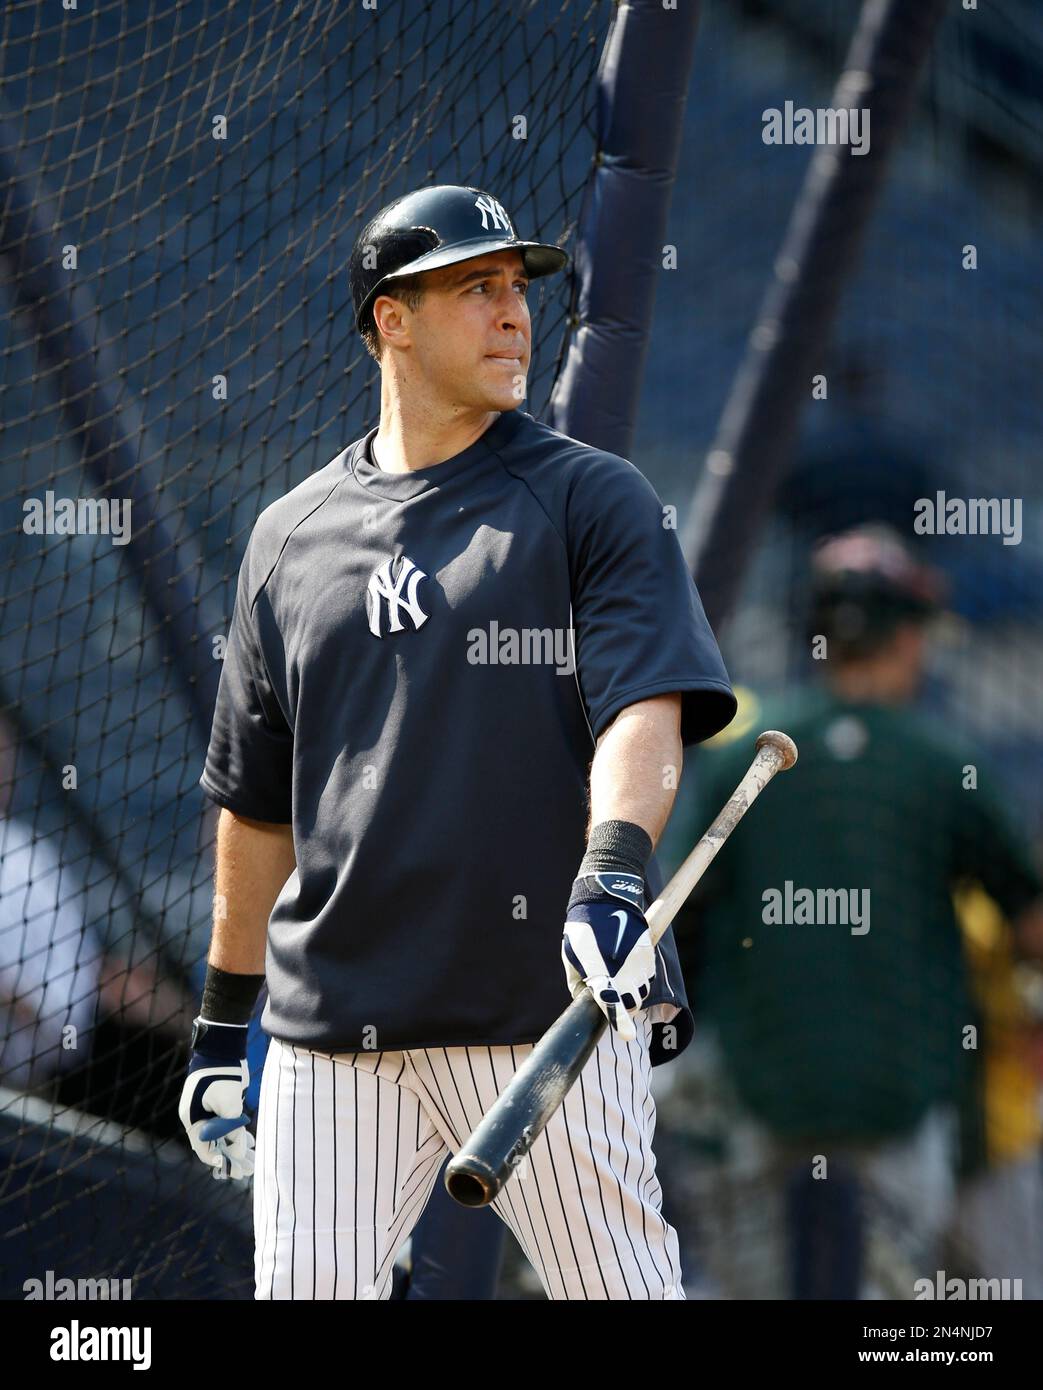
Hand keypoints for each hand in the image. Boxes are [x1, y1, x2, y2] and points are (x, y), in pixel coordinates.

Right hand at [178, 1019, 255, 1180]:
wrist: (223, 1047)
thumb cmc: (223, 1073)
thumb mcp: (229, 1104)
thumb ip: (232, 1129)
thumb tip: (239, 1152)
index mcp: (193, 1120)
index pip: (204, 1150)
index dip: (220, 1162)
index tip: (236, 1171)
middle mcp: (198, 1119)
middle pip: (214, 1146)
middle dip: (232, 1159)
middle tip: (249, 1171)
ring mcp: (208, 1112)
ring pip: (222, 1138)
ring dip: (238, 1149)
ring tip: (254, 1162)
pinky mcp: (219, 1106)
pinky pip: (226, 1127)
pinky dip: (238, 1135)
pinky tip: (252, 1143)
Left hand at [561, 871, 654, 1041]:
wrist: (606, 897)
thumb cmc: (582, 929)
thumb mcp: (570, 956)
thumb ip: (577, 983)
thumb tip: (585, 999)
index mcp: (599, 970)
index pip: (611, 1001)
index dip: (620, 1020)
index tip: (627, 1035)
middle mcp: (622, 968)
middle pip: (631, 1003)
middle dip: (622, 1006)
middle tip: (609, 992)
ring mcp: (638, 961)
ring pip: (641, 991)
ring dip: (631, 991)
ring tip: (618, 975)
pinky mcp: (648, 953)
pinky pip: (648, 977)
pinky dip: (639, 978)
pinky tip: (627, 964)